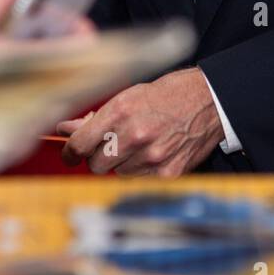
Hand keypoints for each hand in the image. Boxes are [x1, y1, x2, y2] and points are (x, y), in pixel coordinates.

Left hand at [58, 68, 224, 176]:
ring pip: (119, 173)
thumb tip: (65, 128)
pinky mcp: (168, 172)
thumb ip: (96, 118)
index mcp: (120, 112)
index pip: (80, 144)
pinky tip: (154, 153)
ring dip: (123, 163)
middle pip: (96, 165)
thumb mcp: (128, 97)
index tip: (70, 155)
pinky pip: (141, 179)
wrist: (208, 100)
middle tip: (111, 146)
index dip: (70, 152)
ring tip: (140, 145)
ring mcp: (153, 156)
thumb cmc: (166, 95)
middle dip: (98, 157)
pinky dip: (142, 169)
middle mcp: (135, 135)